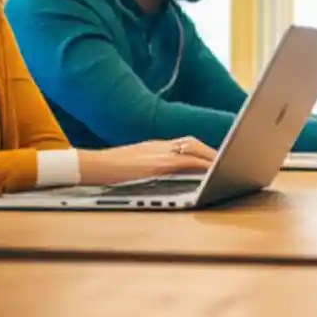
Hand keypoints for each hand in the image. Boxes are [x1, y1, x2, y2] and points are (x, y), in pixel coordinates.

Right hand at [78, 137, 215, 184]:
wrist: (89, 165)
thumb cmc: (107, 168)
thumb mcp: (134, 164)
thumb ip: (152, 164)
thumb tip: (167, 173)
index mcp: (154, 146)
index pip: (184, 143)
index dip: (202, 148)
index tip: (215, 155)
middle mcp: (158, 146)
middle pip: (192, 143)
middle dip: (211, 151)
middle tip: (227, 159)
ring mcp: (158, 153)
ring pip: (193, 149)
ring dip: (210, 157)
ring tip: (224, 166)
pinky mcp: (157, 164)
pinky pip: (186, 162)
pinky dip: (201, 165)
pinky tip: (212, 172)